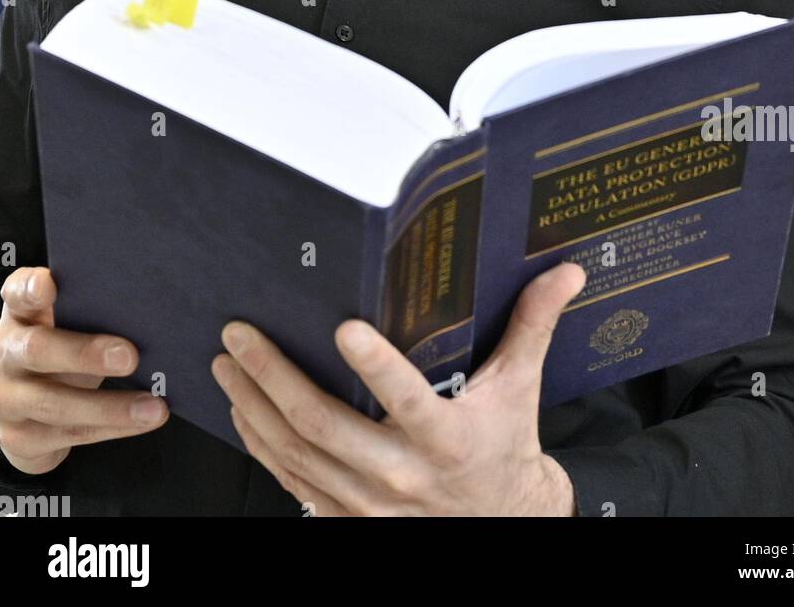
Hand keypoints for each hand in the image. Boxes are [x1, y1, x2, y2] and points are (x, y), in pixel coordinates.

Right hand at [0, 266, 168, 475]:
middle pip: (36, 350)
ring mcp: (8, 400)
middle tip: (130, 356)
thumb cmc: (60, 347)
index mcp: (19, 316)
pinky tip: (143, 420)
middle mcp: (5, 355)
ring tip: (154, 406)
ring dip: (110, 407)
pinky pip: (70, 434)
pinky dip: (113, 427)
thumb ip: (90, 306)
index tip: (48, 285)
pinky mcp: (20, 438)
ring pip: (56, 404)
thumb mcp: (66, 322)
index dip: (30, 289)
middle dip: (83, 354)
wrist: (25, 407)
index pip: (17, 295)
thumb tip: (148, 302)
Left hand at [212, 260, 585, 515]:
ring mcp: (368, 506)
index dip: (377, 365)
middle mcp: (403, 476)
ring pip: (295, 455)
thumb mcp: (521, 387)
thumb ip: (533, 323)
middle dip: (273, 376)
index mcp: (448, 438)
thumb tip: (566, 269)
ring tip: (227, 363)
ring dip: (253, 406)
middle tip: (241, 334)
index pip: (408, 399)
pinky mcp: (346, 520)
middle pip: (324, 425)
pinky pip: (291, 483)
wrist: (502, 525)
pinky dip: (260, 444)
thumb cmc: (505, 448)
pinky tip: (242, 410)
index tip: (344, 327)